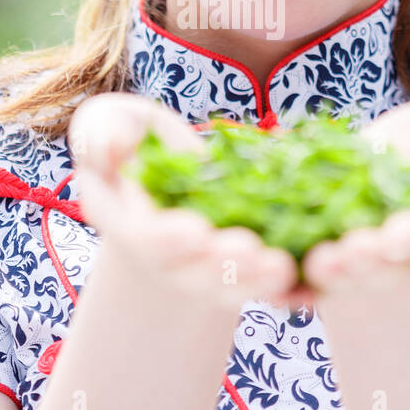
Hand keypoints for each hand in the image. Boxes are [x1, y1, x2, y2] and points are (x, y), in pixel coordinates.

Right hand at [67, 93, 300, 314]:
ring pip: (230, 286)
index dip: (166, 240)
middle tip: (247, 251)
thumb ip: (101, 134)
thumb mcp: (111, 123)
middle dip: (220, 266)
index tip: (194, 232)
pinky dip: (285, 284)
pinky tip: (307, 274)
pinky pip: (264, 283)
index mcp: (123, 224)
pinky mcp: (244, 267)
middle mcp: (164, 258)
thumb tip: (109, 150)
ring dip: (255, 280)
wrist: (169, 170)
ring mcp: (204, 268)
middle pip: (191, 272)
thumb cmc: (134, 137)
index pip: (142, 240)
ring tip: (281, 265)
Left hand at [300, 96, 409, 302]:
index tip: (401, 237)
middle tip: (353, 254)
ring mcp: (349, 261)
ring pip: (338, 278)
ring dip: (329, 276)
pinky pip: (295, 280)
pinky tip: (273, 278)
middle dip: (367, 263)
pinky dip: (285, 284)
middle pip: (380, 266)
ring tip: (318, 263)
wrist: (379, 159)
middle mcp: (391, 254)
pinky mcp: (307, 258)